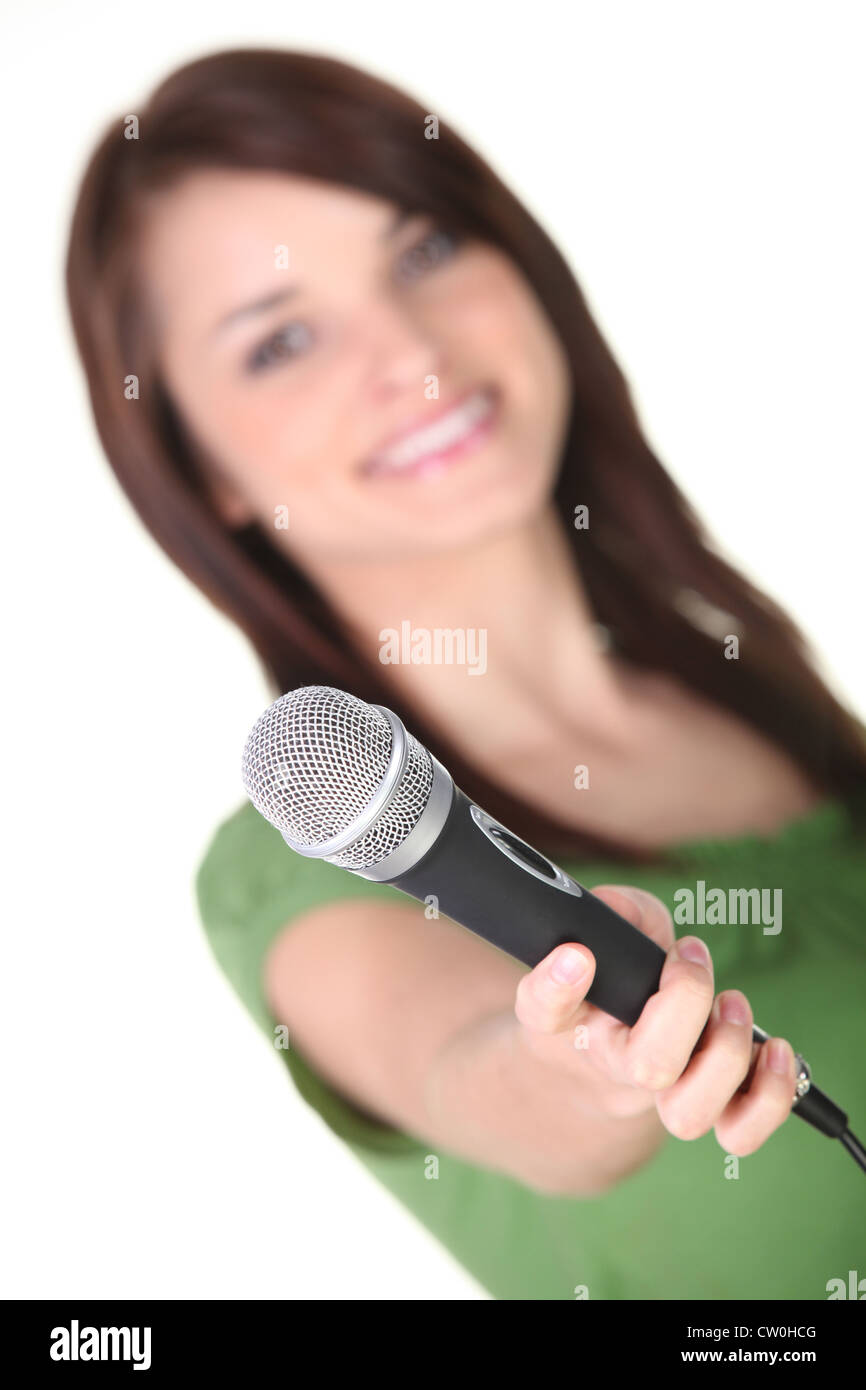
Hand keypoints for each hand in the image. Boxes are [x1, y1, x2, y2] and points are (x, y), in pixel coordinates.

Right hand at [514, 884, 798, 1155]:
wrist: (604, 1061)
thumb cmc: (614, 983)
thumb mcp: (607, 936)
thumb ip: (617, 913)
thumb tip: (618, 909)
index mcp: (566, 1020)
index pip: (544, 1010)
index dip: (557, 985)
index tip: (577, 955)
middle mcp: (609, 1066)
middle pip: (648, 1067)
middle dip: (687, 1004)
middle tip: (690, 955)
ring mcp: (658, 1097)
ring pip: (689, 1113)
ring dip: (727, 1052)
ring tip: (732, 1001)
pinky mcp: (706, 1110)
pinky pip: (738, 1133)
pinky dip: (769, 1097)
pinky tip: (773, 1048)